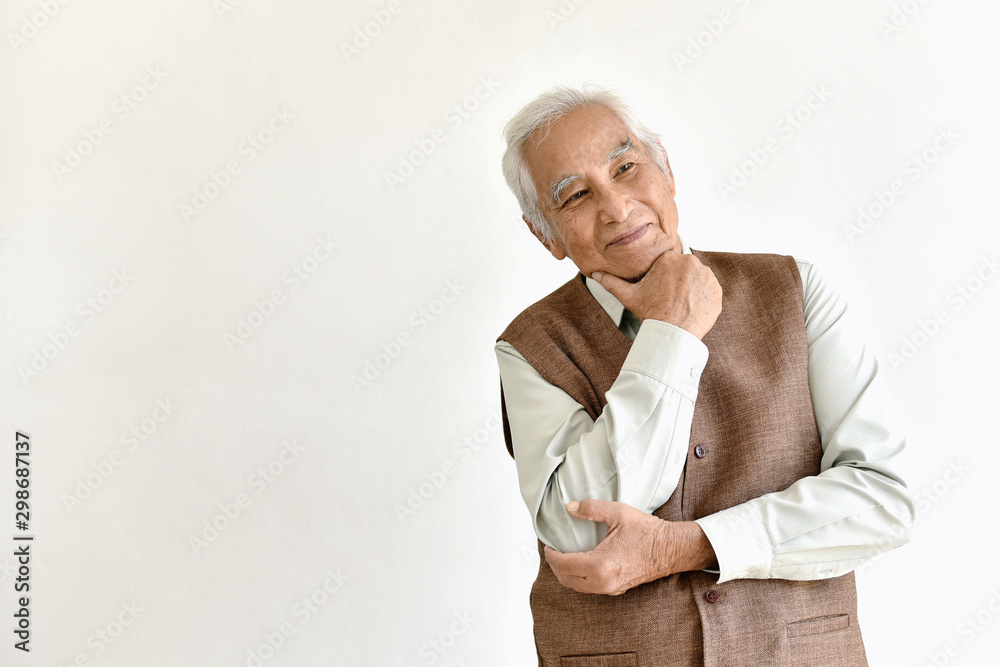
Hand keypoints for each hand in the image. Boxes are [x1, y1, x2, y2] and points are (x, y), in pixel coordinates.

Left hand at [543, 499, 716, 595]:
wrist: (672, 549)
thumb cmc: (647, 531)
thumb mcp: (617, 513)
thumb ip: (590, 508)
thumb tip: (569, 508)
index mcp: (599, 565)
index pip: (563, 565)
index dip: (551, 555)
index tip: (548, 545)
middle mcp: (603, 581)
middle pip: (566, 580)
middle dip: (555, 566)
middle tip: (552, 551)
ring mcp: (611, 588)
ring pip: (577, 587)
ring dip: (566, 574)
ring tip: (563, 557)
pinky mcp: (618, 589)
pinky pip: (590, 588)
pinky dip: (579, 579)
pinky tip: (580, 564)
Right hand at [592, 251, 721, 338]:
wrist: (672, 334)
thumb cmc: (651, 313)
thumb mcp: (629, 296)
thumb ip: (612, 282)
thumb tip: (594, 273)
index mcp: (670, 259)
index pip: (671, 264)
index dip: (666, 278)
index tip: (664, 291)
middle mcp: (691, 263)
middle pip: (686, 270)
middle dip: (681, 282)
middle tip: (672, 299)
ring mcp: (707, 277)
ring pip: (699, 279)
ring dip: (693, 289)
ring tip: (682, 304)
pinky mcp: (717, 290)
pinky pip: (711, 291)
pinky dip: (704, 299)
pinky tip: (692, 308)